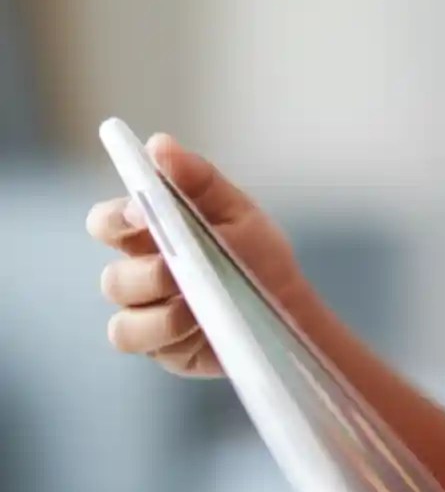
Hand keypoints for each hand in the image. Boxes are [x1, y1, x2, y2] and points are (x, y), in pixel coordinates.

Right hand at [87, 133, 309, 376]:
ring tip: (197, 301)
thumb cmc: (260, 257)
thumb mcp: (237, 212)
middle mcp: (142, 277)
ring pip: (121, 314)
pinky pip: (138, 341)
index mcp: (153, 237)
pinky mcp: (162, 348)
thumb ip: (198, 180)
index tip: (142, 212)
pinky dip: (165, 331)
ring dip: (159, 307)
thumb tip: (157, 144)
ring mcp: (148, 316)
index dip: (114, 218)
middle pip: (111, 278)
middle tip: (177, 267)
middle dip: (146, 272)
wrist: (291, 309)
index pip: (107, 223)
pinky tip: (197, 324)